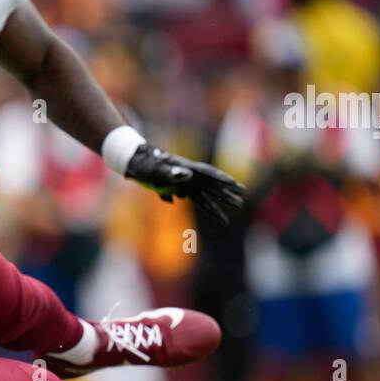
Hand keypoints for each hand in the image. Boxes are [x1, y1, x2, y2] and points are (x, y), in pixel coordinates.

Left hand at [125, 144, 244, 223]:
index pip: (210, 174)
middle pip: (213, 185)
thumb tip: (188, 175)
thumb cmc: (146, 165)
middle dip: (228, 191)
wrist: (136, 164)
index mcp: (188, 169)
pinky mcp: (180, 190)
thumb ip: (171, 173)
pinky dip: (208, 208)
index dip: (224, 180)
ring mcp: (187, 183)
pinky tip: (217, 216)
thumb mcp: (156, 170)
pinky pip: (198, 201)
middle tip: (243, 197)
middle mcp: (190, 176)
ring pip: (207, 195)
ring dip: (220, 203)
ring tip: (233, 211)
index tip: (237, 186)